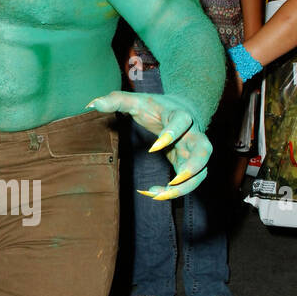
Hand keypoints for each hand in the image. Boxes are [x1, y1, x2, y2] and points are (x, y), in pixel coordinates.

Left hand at [87, 89, 212, 197]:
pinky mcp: (189, 164)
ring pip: (202, 171)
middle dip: (194, 166)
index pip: (183, 121)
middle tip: (176, 180)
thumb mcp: (137, 100)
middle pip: (205, 150)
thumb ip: (116, 100)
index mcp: (180, 114)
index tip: (154, 147)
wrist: (184, 107)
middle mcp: (193, 133)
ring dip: (185, 187)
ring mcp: (194, 151)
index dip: (172, 133)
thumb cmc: (157, 106)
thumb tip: (91, 104)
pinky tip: (155, 194)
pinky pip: (190, 181)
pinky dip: (176, 191)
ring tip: (159, 195)